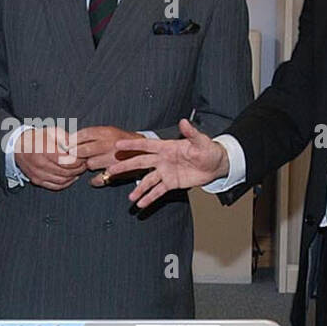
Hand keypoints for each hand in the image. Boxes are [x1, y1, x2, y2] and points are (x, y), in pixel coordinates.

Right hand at [15, 125, 86, 190]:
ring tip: (79, 169)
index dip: (79, 160)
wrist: (19, 146)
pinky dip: (66, 183)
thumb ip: (66, 139)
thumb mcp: (52, 132)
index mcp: (45, 150)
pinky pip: (55, 186)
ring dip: (74, 176)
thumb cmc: (38, 137)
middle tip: (84, 163)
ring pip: (62, 180)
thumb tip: (77, 147)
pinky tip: (71, 177)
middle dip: (78, 168)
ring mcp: (38, 174)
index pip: (68, 161)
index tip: (84, 156)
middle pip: (66, 171)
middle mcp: (40, 164)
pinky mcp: (37, 180)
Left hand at [70, 125, 144, 174]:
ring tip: (93, 163)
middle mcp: (109, 145)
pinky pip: (98, 179)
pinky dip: (95, 180)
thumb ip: (91, 135)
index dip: (72, 141)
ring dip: (88, 166)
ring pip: (89, 165)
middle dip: (76, 155)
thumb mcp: (108, 131)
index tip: (67, 146)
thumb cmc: (121, 140)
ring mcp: (113, 159)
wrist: (144, 152)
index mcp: (106, 132)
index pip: (82, 135)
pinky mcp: (117, 173)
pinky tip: (96, 177)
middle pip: (81, 151)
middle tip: (75, 157)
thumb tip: (69, 140)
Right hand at [106, 119, 229, 207]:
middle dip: (126, 166)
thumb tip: (184, 121)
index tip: (117, 146)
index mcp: (166, 147)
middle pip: (140, 163)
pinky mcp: (171, 183)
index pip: (146, 145)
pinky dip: (149, 197)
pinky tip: (141, 204)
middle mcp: (162, 160)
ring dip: (139, 189)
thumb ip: (191, 133)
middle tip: (111, 170)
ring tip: (130, 198)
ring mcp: (165, 172)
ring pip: (147, 180)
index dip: (132, 145)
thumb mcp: (200, 141)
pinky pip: (158, 191)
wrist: (215, 165)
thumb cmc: (208, 150)